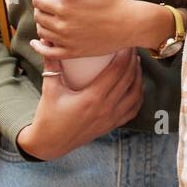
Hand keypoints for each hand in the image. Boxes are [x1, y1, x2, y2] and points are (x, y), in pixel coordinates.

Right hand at [16, 48, 142, 160]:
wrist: (49, 144)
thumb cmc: (48, 116)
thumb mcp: (50, 89)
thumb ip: (52, 64)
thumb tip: (48, 42)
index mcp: (92, 98)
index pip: (117, 71)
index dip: (125, 54)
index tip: (126, 42)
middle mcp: (106, 108)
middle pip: (129, 79)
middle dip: (133, 60)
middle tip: (133, 47)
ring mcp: (111, 118)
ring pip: (135, 94)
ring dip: (138, 76)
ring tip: (136, 63)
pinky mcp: (112, 125)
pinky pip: (133, 109)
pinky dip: (138, 95)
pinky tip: (136, 85)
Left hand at [30, 0, 142, 59]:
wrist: (131, 26)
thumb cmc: (116, 3)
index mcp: (66, 7)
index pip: (38, 0)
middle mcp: (63, 25)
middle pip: (38, 15)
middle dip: (41, 7)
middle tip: (50, 3)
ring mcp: (67, 41)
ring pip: (42, 31)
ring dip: (42, 23)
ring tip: (51, 17)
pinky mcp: (73, 52)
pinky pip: (49, 53)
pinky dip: (40, 47)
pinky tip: (38, 42)